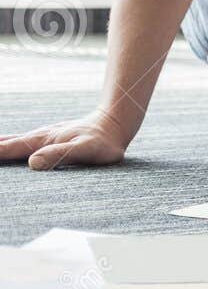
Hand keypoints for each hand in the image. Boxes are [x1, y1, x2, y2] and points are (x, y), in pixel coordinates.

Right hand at [0, 110, 132, 169]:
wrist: (114, 124)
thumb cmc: (103, 142)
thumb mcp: (86, 150)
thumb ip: (61, 156)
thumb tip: (32, 164)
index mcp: (38, 144)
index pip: (4, 151)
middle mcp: (34, 139)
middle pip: (0, 145)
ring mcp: (39, 138)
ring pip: (7, 142)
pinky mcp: (45, 140)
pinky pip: (16, 143)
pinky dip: (2, 145)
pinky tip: (1, 148)